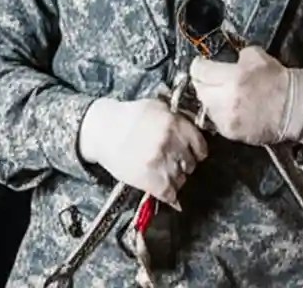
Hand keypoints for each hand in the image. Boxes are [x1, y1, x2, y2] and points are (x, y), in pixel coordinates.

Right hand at [77, 95, 207, 209]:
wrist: (102, 130)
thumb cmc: (129, 117)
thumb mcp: (156, 107)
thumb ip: (177, 119)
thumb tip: (193, 133)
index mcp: (175, 124)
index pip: (200, 145)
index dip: (197, 152)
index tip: (193, 155)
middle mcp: (171, 143)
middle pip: (191, 164)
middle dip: (184, 165)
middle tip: (172, 163)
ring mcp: (161, 162)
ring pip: (181, 180)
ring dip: (175, 179)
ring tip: (163, 174)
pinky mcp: (150, 180)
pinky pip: (170, 194)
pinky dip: (169, 195)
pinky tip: (164, 190)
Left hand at [190, 46, 302, 145]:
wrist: (295, 108)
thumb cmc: (278, 81)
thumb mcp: (258, 56)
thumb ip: (236, 56)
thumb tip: (223, 59)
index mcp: (232, 77)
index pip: (199, 70)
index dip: (199, 65)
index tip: (201, 64)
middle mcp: (225, 100)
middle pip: (199, 89)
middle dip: (203, 82)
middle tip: (211, 79)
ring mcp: (227, 119)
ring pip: (206, 106)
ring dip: (211, 99)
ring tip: (223, 94)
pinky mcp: (231, 133)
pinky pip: (216, 121)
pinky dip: (220, 114)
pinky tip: (232, 108)